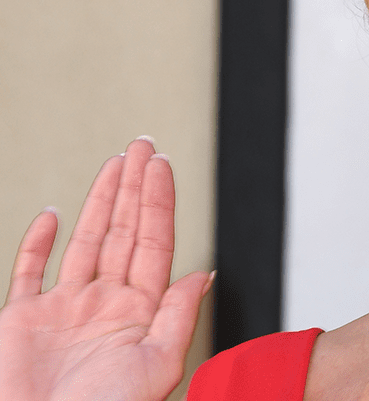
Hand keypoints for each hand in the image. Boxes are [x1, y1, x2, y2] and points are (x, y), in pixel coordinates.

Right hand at [0, 138, 210, 400]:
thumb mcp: (158, 365)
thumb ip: (179, 316)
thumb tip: (204, 273)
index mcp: (140, 312)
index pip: (154, 243)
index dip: (158, 202)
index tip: (162, 165)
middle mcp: (105, 303)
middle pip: (125, 231)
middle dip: (135, 187)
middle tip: (143, 144)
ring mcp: (64, 309)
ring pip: (86, 240)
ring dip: (100, 200)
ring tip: (116, 162)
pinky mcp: (22, 320)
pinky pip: (29, 271)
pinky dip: (37, 242)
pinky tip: (52, 213)